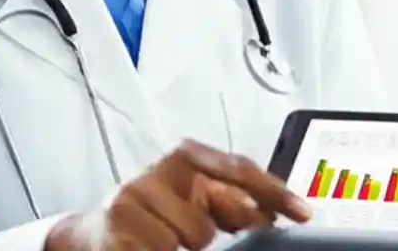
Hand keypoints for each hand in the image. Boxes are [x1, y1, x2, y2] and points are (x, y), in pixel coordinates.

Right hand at [45, 140, 311, 250]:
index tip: (302, 212)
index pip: (239, 169)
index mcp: (185, 156)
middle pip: (210, 221)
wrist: (95, 232)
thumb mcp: (195, 198)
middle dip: (209, 235)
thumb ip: (229, 200)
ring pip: (188, 239)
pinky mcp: (116, 225)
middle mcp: (157, 172)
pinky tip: (147, 245)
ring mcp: (133, 198)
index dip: (274, 191)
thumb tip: (270, 212)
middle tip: (197, 235)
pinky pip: (160, 249)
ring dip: (182, 247)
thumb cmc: (154, 212)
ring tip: (164, 239)